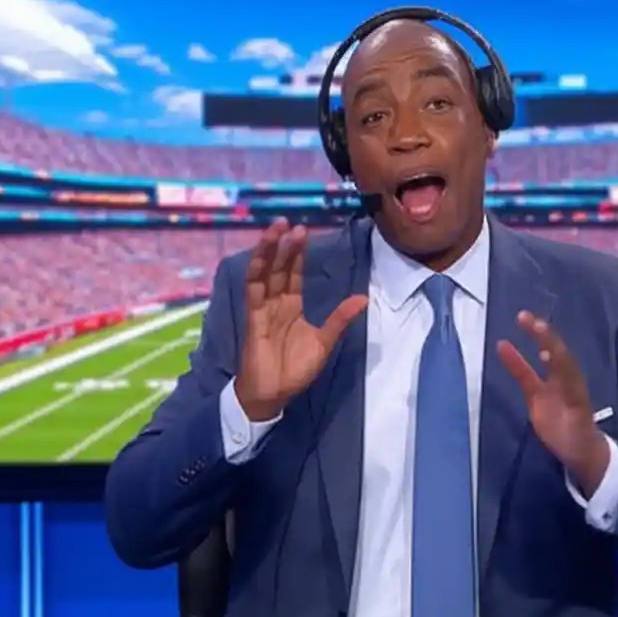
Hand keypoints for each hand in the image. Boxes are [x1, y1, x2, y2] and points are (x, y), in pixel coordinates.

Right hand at [234, 218, 367, 420]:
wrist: (273, 394)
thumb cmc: (295, 370)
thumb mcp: (324, 342)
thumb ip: (339, 319)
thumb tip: (363, 298)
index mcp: (292, 306)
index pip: (294, 274)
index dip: (298, 254)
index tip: (304, 232)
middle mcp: (276, 302)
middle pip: (280, 268)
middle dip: (285, 245)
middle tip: (291, 222)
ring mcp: (263, 308)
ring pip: (265, 273)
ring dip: (269, 250)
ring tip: (277, 228)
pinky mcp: (253, 317)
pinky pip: (253, 290)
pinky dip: (257, 271)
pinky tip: (261, 255)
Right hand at [498, 311, 610, 494]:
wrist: (578, 451)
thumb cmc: (580, 437)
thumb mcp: (577, 425)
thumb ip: (571, 410)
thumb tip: (568, 401)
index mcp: (574, 387)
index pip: (564, 362)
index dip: (553, 347)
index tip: (541, 330)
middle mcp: (564, 381)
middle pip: (555, 353)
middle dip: (543, 335)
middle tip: (526, 318)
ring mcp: (550, 386)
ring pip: (542, 358)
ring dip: (534, 339)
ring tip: (522, 319)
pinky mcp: (537, 395)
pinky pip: (525, 375)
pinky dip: (515, 362)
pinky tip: (504, 347)